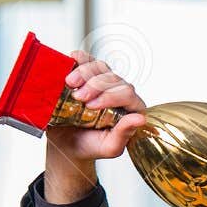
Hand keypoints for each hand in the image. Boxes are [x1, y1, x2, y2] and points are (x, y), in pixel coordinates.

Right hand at [43, 52, 147, 203]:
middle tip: (78, 97)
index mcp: (131, 109)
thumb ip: (124, 134)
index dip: (109, 96)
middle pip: (113, 78)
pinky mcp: (86, 74)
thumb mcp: (109, 147)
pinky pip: (86, 59)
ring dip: (85, 72)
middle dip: (94, 85)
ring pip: (100, 67)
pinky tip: (71, 63)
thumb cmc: (90, 146)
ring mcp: (103, 81)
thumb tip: (140, 119)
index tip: (90, 106)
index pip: (127, 93)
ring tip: (70, 84)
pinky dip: (78, 59)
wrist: (66, 144)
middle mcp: (119, 92)